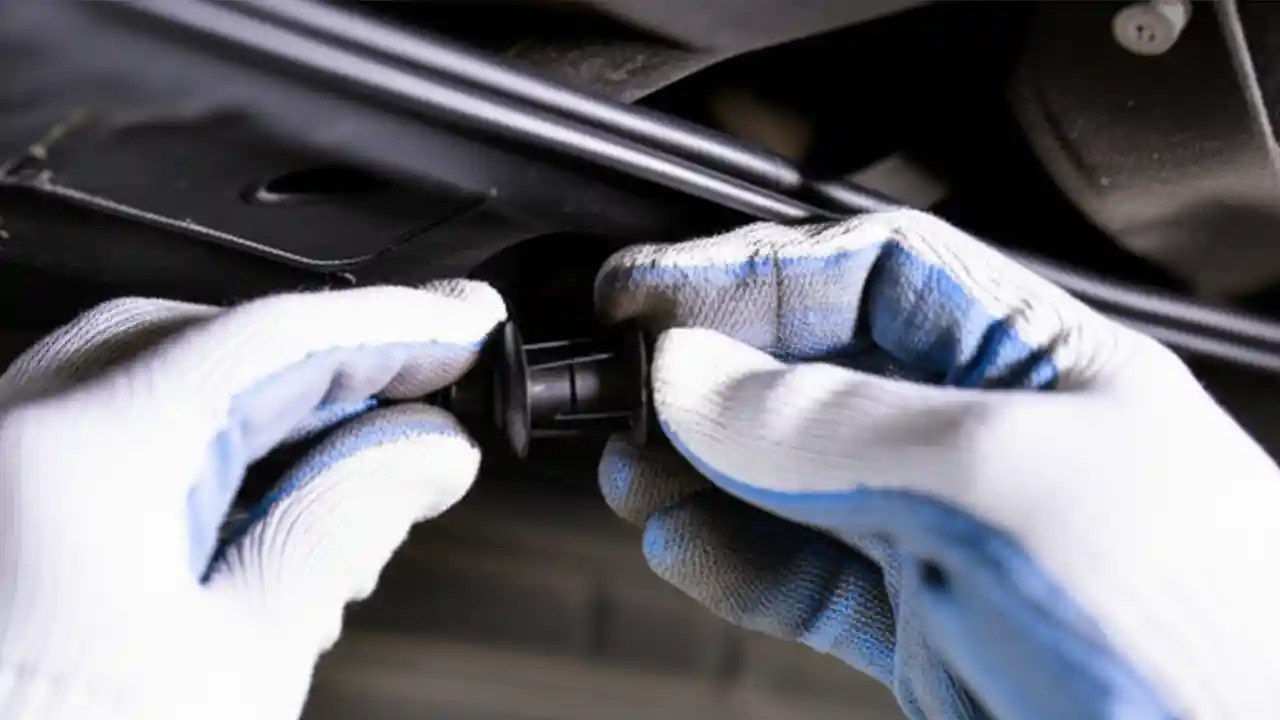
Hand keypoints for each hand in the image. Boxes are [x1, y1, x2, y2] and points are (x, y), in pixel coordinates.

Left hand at [0, 282, 504, 718]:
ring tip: (365, 454)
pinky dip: (205, 441)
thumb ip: (337, 525)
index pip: (271, 340)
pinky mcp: (0, 514)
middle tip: (429, 392)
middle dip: (331, 359)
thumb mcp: (240, 662)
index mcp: (81, 457)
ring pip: (157, 380)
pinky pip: (111, 433)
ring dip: (271, 402)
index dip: (389, 324)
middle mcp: (14, 436)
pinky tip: (267, 491)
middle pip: (210, 342)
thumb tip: (423, 447)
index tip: (465, 325)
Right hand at [595, 210, 1279, 719]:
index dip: (756, 272)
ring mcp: (950, 539)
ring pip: (792, 482)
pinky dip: (730, 562)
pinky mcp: (919, 629)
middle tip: (626, 389)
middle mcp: (993, 442)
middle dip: (713, 377)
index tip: (651, 292)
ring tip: (632, 473)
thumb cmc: (1199, 638)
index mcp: (1045, 365)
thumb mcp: (1006, 487)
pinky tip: (682, 545)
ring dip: (699, 472)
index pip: (875, 274)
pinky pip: (799, 580)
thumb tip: (698, 376)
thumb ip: (838, 428)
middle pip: (820, 375)